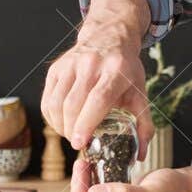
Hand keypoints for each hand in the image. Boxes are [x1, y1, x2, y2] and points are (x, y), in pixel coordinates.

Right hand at [42, 32, 152, 156]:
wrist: (110, 35)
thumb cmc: (126, 69)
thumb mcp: (140, 92)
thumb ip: (144, 124)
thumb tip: (141, 155)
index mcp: (115, 71)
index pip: (97, 100)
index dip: (86, 124)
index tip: (80, 143)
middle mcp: (91, 64)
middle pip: (73, 104)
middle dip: (71, 130)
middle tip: (78, 143)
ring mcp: (70, 64)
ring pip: (56, 102)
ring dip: (59, 125)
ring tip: (70, 133)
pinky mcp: (56, 68)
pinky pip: (47, 98)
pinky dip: (51, 116)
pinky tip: (60, 122)